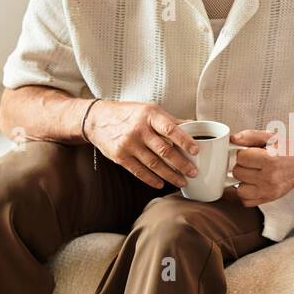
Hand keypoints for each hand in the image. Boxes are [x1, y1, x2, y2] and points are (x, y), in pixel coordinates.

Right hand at [85, 101, 199, 188]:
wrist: (97, 119)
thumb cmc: (128, 114)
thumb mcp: (148, 110)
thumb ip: (169, 120)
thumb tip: (194, 125)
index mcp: (149, 115)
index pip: (171, 129)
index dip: (185, 141)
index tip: (196, 151)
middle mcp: (139, 129)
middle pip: (164, 150)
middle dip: (181, 164)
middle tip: (193, 173)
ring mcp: (128, 144)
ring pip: (154, 164)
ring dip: (170, 175)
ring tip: (181, 181)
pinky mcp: (120, 156)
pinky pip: (139, 171)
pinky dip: (151, 179)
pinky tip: (161, 184)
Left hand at [229, 129, 293, 207]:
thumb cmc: (288, 150)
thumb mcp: (271, 137)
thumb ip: (250, 136)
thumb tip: (233, 139)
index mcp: (270, 159)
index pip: (241, 157)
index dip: (242, 153)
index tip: (249, 153)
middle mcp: (270, 178)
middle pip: (238, 173)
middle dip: (242, 166)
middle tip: (252, 163)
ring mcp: (269, 191)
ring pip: (239, 189)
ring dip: (243, 181)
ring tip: (252, 174)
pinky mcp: (268, 199)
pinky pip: (246, 201)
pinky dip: (247, 193)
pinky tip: (254, 184)